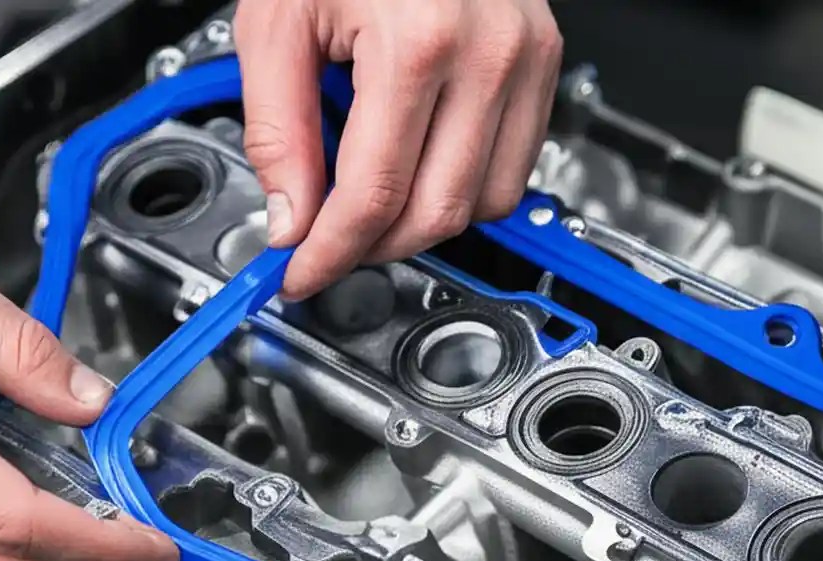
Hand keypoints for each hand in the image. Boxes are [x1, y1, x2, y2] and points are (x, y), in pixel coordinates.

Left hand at [234, 0, 562, 298]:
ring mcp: (528, 58)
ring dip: (422, 224)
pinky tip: (418, 165)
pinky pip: (516, 166)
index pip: (375, 195)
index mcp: (418, 41)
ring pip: (487, 203)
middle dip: (374, 249)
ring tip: (370, 200)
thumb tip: (290, 220)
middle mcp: (490, 54)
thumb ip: (279, 131)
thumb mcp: (277, 24)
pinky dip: (464, 187)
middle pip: (437, 213)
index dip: (331, 253)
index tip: (300, 274)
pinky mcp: (545, 61)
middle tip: (326, 245)